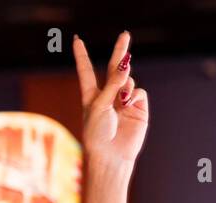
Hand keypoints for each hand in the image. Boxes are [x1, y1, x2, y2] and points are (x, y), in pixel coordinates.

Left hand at [74, 32, 147, 169]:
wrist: (111, 154)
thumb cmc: (98, 133)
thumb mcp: (100, 106)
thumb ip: (112, 84)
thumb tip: (126, 65)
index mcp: (91, 96)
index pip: (87, 72)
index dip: (82, 56)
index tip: (77, 41)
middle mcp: (108, 97)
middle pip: (114, 69)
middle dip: (120, 52)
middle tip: (124, 34)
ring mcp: (124, 101)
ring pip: (128, 80)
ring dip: (124, 84)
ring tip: (120, 100)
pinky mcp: (138, 107)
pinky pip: (138, 91)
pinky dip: (133, 95)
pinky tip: (128, 104)